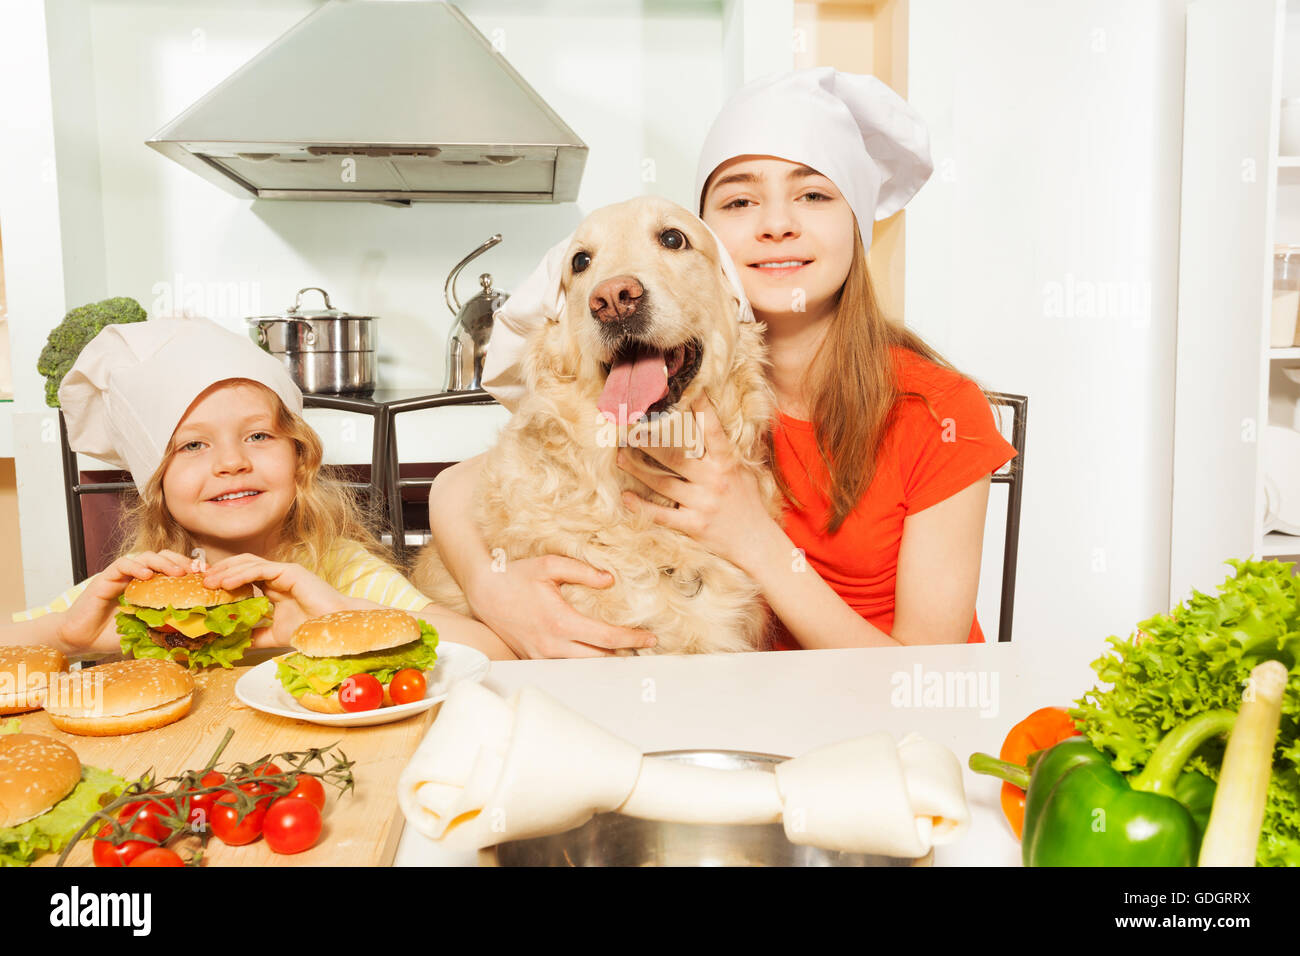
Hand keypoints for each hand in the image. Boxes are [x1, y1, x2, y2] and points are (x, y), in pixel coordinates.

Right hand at [56, 550, 197, 652]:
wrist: (82, 640)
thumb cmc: (113, 636)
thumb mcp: (147, 633)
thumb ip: (166, 629)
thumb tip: (197, 636)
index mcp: (151, 588)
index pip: (174, 570)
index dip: (191, 571)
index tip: (208, 578)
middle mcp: (139, 578)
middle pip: (164, 557)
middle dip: (183, 562)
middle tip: (197, 573)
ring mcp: (122, 576)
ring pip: (146, 557)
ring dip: (164, 562)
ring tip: (177, 572)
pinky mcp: (106, 578)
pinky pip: (123, 565)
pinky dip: (136, 567)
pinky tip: (147, 575)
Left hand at [201, 555, 356, 646]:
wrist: (333, 629)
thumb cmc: (311, 630)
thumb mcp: (274, 635)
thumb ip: (256, 635)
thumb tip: (234, 643)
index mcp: (274, 587)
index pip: (244, 576)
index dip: (224, 579)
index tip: (204, 590)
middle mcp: (278, 576)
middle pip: (242, 565)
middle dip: (220, 571)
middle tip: (199, 582)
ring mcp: (284, 572)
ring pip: (249, 563)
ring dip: (226, 570)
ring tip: (208, 582)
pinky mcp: (290, 571)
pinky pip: (260, 568)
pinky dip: (241, 574)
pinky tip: (226, 583)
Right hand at [466, 555, 657, 658]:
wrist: (483, 591)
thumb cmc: (515, 575)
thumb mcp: (550, 565)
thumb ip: (583, 571)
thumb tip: (610, 580)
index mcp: (561, 621)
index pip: (606, 638)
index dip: (632, 638)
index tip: (650, 637)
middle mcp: (552, 644)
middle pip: (599, 660)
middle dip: (624, 655)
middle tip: (644, 648)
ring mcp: (541, 655)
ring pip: (583, 667)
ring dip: (605, 661)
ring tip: (625, 652)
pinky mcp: (533, 658)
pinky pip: (565, 665)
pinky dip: (583, 662)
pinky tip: (595, 653)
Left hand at [615, 395, 777, 571]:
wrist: (756, 541)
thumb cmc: (747, 502)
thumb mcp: (743, 471)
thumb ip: (724, 451)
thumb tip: (707, 424)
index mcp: (727, 463)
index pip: (712, 432)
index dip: (701, 411)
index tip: (686, 393)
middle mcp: (714, 480)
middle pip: (675, 457)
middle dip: (649, 443)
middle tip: (629, 431)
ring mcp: (703, 503)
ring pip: (663, 483)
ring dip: (639, 470)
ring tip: (621, 458)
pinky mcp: (694, 525)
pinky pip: (662, 515)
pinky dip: (642, 507)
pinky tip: (626, 498)